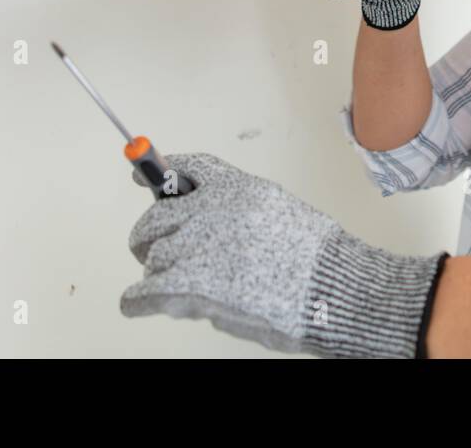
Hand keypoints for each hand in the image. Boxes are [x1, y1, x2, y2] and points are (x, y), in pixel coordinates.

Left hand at [120, 152, 444, 357]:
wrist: (332, 288)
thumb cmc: (318, 259)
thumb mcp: (280, 210)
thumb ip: (239, 209)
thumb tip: (202, 219)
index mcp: (238, 188)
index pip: (189, 167)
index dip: (161, 171)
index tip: (144, 174)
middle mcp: (213, 210)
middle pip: (157, 217)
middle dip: (151, 234)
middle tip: (153, 249)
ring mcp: (199, 247)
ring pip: (154, 257)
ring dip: (159, 271)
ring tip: (175, 284)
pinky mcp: (192, 286)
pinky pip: (145, 291)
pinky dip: (138, 299)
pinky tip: (138, 302)